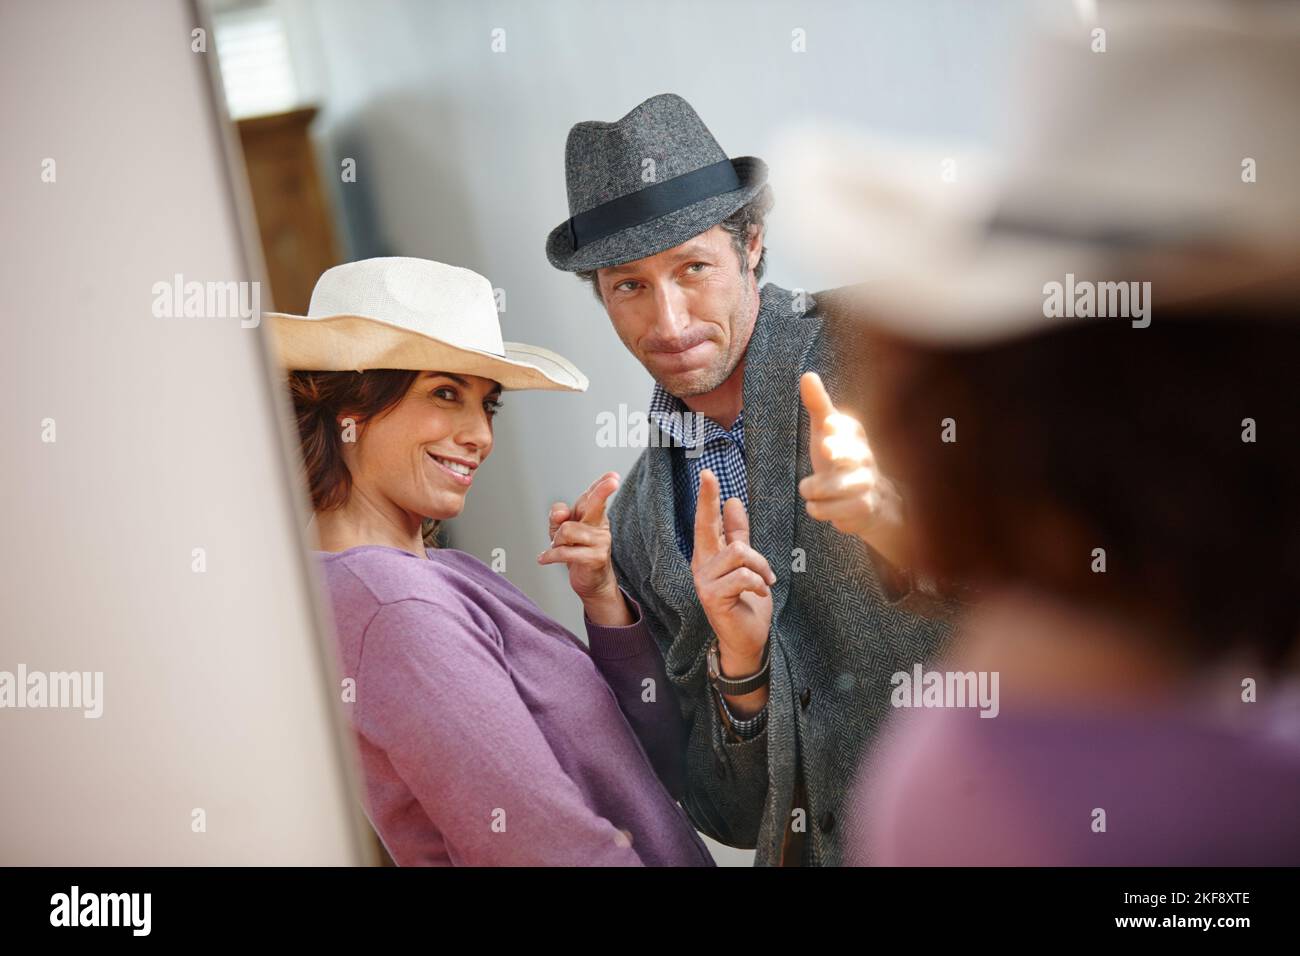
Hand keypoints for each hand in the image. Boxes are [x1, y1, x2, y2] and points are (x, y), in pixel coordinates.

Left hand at [538, 471, 629, 624]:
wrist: (590, 582)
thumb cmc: (577, 551)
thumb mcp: (562, 531)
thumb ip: (558, 517)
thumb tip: (560, 512)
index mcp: (593, 515)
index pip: (595, 497)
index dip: (603, 485)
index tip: (613, 477)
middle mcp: (600, 526)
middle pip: (596, 504)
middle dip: (602, 491)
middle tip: (613, 482)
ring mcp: (600, 542)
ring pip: (567, 530)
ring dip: (555, 541)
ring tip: (557, 548)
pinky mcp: (595, 558)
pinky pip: (565, 551)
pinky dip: (550, 555)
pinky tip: (544, 559)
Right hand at [691, 469, 774, 673]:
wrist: (747, 640)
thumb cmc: (746, 604)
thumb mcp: (747, 565)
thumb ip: (737, 535)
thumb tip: (732, 502)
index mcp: (709, 556)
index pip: (706, 522)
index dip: (706, 498)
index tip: (707, 474)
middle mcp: (701, 566)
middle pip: (707, 526)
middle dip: (708, 500)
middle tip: (708, 474)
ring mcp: (704, 581)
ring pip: (738, 552)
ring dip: (760, 566)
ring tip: (764, 581)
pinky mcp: (711, 596)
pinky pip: (743, 576)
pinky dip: (758, 583)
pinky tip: (759, 594)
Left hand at [798, 372, 907, 564]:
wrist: (873, 500)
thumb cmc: (842, 459)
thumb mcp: (826, 432)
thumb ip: (818, 406)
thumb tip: (807, 375)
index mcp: (855, 437)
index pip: (851, 429)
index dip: (839, 427)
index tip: (827, 425)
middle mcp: (865, 459)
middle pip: (854, 455)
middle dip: (840, 452)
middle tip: (825, 449)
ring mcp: (867, 485)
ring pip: (839, 487)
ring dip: (815, 489)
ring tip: (806, 488)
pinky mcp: (864, 509)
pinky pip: (838, 511)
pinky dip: (821, 509)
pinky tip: (816, 506)